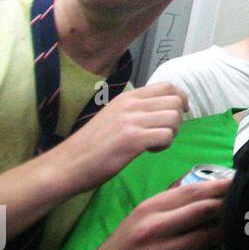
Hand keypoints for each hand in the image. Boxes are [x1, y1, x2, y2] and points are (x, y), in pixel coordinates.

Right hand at [61, 83, 187, 188]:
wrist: (68, 163)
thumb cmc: (92, 145)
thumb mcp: (114, 116)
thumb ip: (136, 110)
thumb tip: (163, 109)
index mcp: (128, 97)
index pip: (168, 86)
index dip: (180, 99)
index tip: (178, 114)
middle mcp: (131, 104)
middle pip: (175, 101)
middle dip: (177, 119)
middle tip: (163, 133)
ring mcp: (131, 121)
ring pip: (174, 118)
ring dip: (171, 133)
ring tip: (155, 143)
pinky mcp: (132, 139)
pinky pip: (166, 136)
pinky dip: (164, 145)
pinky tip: (149, 150)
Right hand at [61, 178, 229, 249]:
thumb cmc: (124, 246)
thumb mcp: (140, 217)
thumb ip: (170, 203)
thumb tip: (206, 187)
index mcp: (149, 208)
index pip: (194, 191)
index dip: (222, 186)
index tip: (242, 182)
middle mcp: (154, 227)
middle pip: (205, 210)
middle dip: (229, 207)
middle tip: (247, 205)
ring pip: (208, 238)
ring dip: (225, 234)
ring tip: (233, 230)